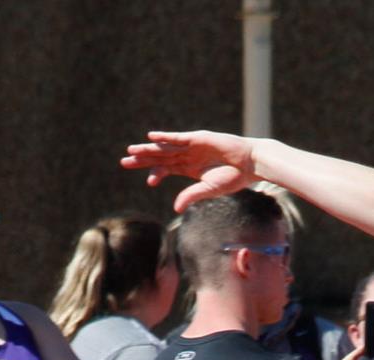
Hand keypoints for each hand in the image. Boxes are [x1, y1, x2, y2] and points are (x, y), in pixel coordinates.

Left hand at [122, 131, 259, 211]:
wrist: (249, 163)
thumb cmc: (233, 177)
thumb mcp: (209, 189)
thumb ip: (191, 195)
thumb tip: (176, 209)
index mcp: (189, 168)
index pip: (166, 169)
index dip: (156, 174)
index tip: (149, 182)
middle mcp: (187, 155)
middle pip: (160, 157)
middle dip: (143, 160)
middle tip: (124, 162)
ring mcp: (192, 146)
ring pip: (165, 147)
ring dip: (148, 149)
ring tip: (131, 151)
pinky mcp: (197, 138)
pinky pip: (177, 137)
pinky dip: (164, 137)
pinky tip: (151, 137)